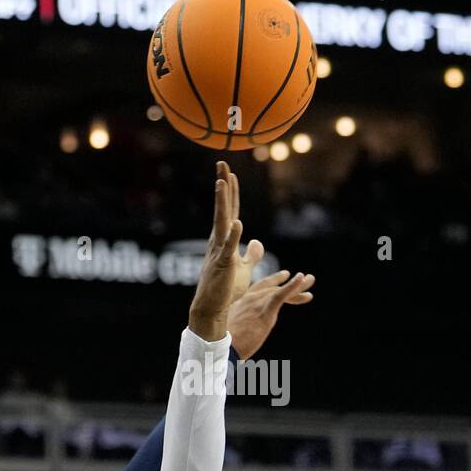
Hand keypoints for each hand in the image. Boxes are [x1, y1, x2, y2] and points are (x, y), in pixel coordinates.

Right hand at [189, 162, 244, 342]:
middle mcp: (219, 240)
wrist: (212, 307)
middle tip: (221, 163)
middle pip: (223, 208)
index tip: (229, 172)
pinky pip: (229, 248)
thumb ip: (251, 254)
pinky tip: (237, 223)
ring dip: (222, 202)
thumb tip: (258, 243)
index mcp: (225, 239)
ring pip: (222, 222)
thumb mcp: (243, 268)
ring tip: (222, 182)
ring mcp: (220, 251)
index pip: (230, 210)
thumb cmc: (226, 289)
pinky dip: (233, 236)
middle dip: (223, 186)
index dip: (231, 191)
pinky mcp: (223, 265)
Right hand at [227, 268, 314, 359]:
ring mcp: (257, 303)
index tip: (284, 275)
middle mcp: (248, 299)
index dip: (272, 282)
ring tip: (310, 279)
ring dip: (298, 285)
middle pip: (272, 287)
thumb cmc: (223, 345)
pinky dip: (292, 285)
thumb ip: (238, 329)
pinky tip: (301, 278)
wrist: (221, 347)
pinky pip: (281, 294)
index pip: (258, 288)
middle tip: (303, 277)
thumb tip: (242, 339)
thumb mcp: (229, 332)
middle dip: (288, 283)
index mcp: (240, 303)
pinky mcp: (265, 310)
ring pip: (280, 290)